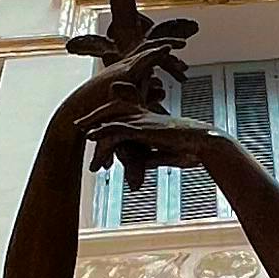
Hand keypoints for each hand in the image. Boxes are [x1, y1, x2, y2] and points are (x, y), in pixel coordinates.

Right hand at [50, 50, 173, 141]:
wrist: (82, 115)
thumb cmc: (102, 115)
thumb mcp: (129, 105)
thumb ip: (145, 98)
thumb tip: (162, 92)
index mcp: (128, 73)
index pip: (148, 58)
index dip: (162, 54)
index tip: (178, 55)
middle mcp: (126, 67)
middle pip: (149, 49)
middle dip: (166, 44)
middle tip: (183, 43)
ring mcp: (124, 68)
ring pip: (148, 50)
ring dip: (165, 45)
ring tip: (181, 44)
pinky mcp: (124, 73)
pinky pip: (142, 58)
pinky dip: (156, 52)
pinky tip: (167, 49)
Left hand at [86, 108, 212, 174]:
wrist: (199, 144)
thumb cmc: (185, 150)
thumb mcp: (159, 156)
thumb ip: (145, 158)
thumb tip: (136, 166)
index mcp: (147, 119)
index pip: (121, 115)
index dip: (106, 120)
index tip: (93, 128)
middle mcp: (142, 115)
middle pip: (112, 111)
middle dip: (95, 117)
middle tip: (79, 124)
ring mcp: (142, 119)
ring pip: (111, 117)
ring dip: (93, 124)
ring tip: (79, 130)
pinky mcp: (142, 127)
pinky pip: (116, 127)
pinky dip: (101, 131)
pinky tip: (89, 135)